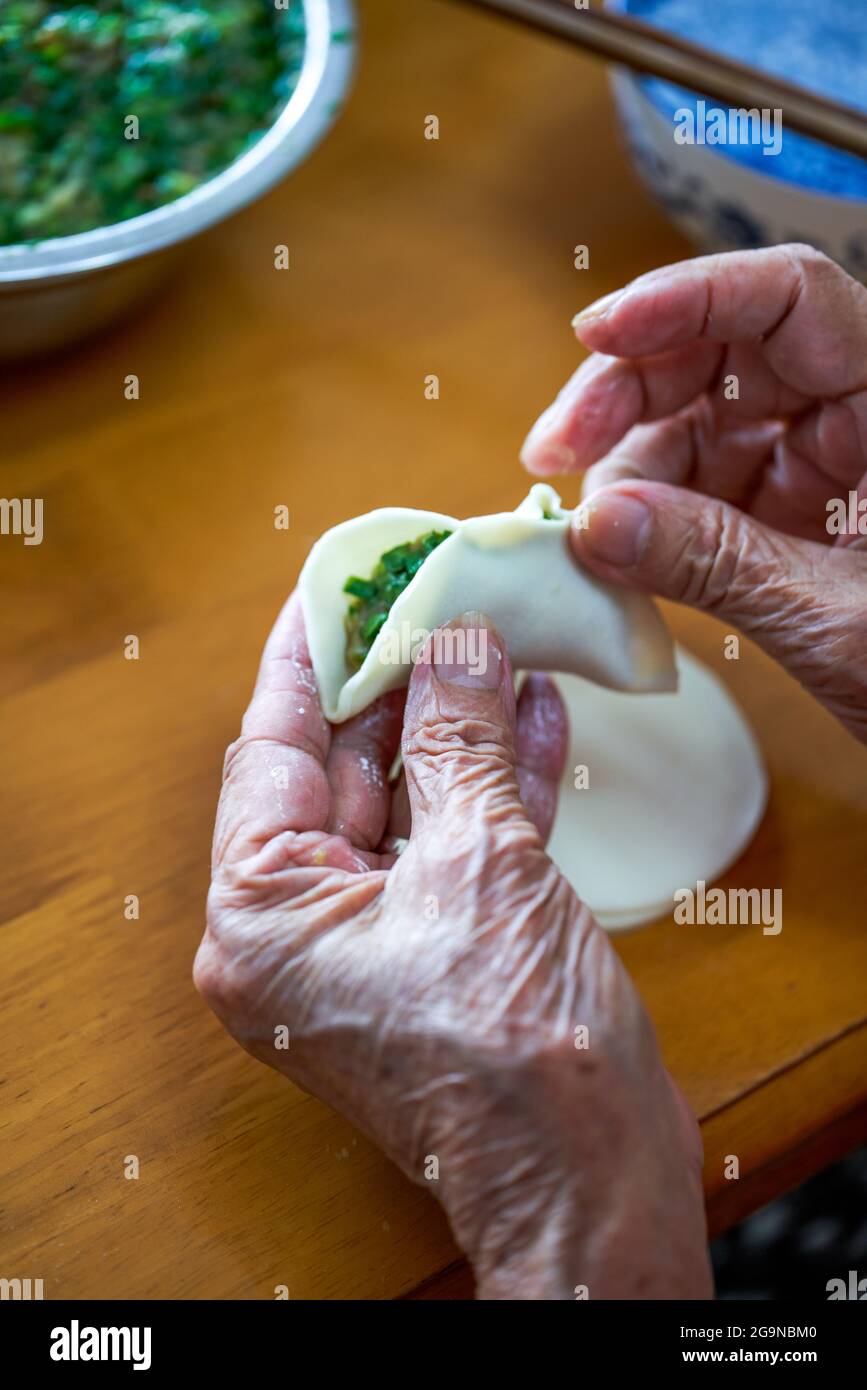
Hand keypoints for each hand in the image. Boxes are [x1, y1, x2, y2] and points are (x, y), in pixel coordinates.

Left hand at [194, 597, 710, 1298]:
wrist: (591, 1179)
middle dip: (398, 682)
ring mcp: (371, 945)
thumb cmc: (514, 1056)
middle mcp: (299, 932)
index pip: (271, 748)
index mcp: (262, 915)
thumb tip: (456, 644)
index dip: (310, 655)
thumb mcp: (481, 862)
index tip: (334, 582)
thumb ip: (460, 740)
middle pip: (341, 770)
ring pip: (408, 802)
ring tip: (495, 639)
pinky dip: (493, 784)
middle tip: (432, 597)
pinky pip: (453, 847)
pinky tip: (532, 714)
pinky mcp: (438, 953)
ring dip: (458, 726)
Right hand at [522, 244, 866, 743]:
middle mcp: (849, 412)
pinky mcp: (782, 507)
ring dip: (625, 464)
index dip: (688, 297)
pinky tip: (616, 551)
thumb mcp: (837, 619)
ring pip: (692, 416)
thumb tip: (597, 523)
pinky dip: (645, 514)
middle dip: (625, 391)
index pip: (790, 298)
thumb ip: (717, 564)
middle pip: (717, 349)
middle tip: (553, 450)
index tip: (597, 333)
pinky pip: (694, 484)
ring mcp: (813, 458)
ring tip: (591, 530)